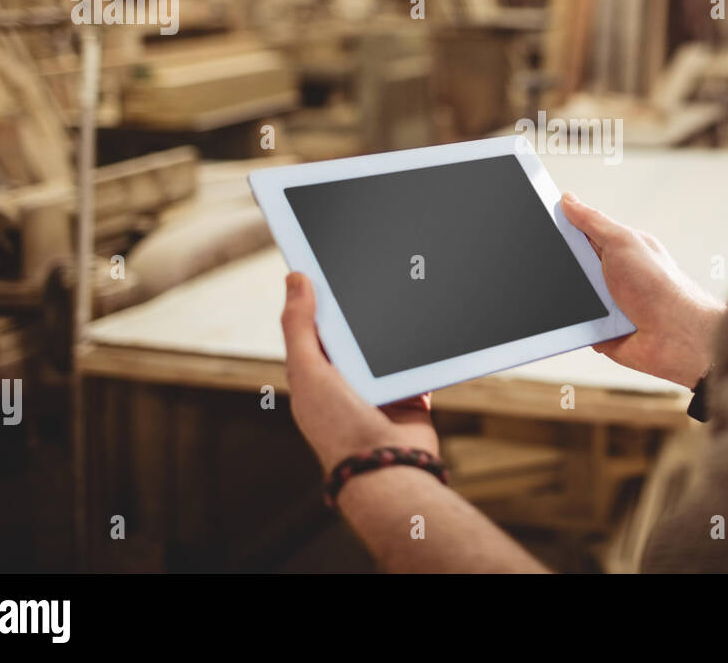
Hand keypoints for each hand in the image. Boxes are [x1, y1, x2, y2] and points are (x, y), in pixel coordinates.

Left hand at [281, 272, 438, 473]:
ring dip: (397, 322)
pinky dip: (425, 347)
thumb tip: (296, 278)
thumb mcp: (309, 371)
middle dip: (364, 302)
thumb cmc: (339, 429)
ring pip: (388, 341)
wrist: (387, 469)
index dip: (318, 293)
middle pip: (354, 328)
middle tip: (376, 265)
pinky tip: (431, 324)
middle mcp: (345, 378)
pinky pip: (419, 360)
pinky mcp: (409, 394)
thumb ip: (300, 326)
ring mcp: (378, 386)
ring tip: (406, 287)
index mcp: (315, 372)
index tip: (327, 259)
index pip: (314, 323)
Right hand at [561, 192, 723, 388]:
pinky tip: (584, 320)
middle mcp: (609, 273)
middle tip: (564, 266)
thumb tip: (569, 201)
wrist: (675, 336)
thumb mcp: (623, 242)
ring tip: (585, 299)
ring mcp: (604, 301)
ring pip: (568, 294)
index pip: (580, 231)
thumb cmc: (661, 287)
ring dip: (569, 297)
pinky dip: (573, 322)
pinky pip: (573, 322)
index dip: (561, 227)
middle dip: (560, 266)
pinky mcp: (598, 328)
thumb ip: (593, 222)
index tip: (540, 222)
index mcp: (617, 248)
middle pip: (569, 263)